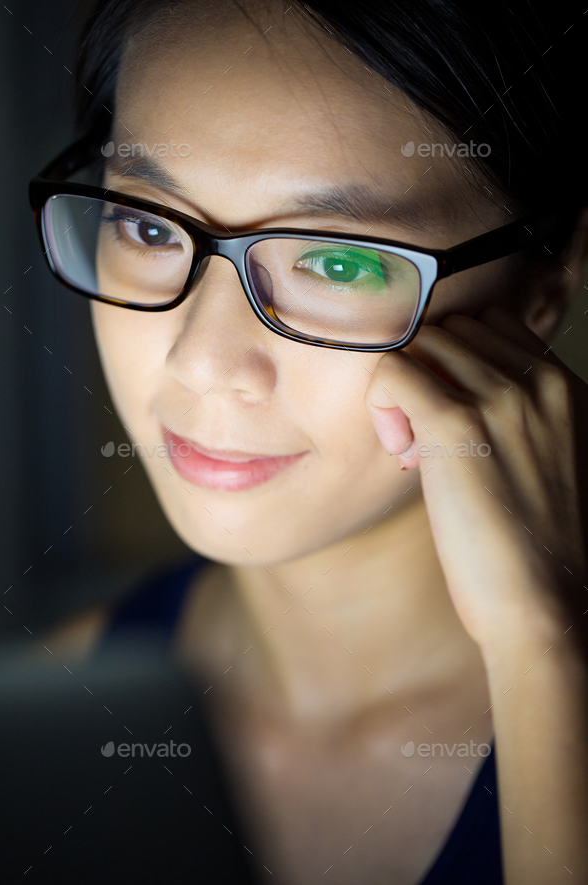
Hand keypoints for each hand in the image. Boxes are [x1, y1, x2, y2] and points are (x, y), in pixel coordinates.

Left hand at [364, 305, 587, 653]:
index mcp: (563, 386)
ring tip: (416, 450)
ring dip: (403, 391)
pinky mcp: (458, 423)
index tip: (448, 419)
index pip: (489, 326)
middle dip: (427, 375)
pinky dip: (381, 405)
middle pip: (449, 330)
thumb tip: (450, 396)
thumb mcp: (543, 461)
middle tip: (425, 438)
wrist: (545, 605)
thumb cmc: (533, 546)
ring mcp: (501, 397)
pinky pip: (392, 371)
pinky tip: (402, 452)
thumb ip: (514, 417)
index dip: (455, 365)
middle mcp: (538, 380)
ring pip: (419, 345)